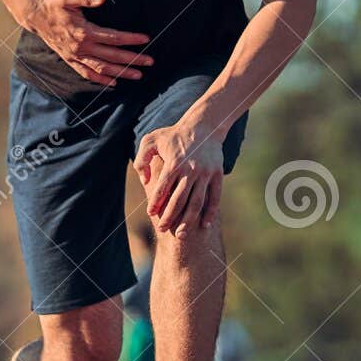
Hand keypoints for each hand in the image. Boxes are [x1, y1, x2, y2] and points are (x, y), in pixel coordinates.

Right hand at [21, 0, 150, 86]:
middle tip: (150, 62)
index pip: (113, 38)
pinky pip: (87, 73)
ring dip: (121, 73)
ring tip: (138, 75)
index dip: (130, 39)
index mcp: (83, 32)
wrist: (34, 15)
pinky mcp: (70, 59)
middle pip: (112, 56)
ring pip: (101, 68)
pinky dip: (101, 79)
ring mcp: (75, 55)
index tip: (146, 39)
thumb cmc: (52, 3)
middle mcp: (81, 47)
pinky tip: (113, 83)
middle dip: (132, 60)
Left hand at [134, 120, 223, 235]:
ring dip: (188, 220)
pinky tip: (204, 225)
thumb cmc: (174, 134)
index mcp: (174, 163)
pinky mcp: (217, 174)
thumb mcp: (151, 139)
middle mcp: (190, 170)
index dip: (156, 202)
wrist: (204, 125)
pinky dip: (210, 212)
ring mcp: (205, 173)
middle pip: (179, 199)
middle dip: (169, 216)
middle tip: (162, 228)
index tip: (151, 213)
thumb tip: (144, 179)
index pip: (163, 188)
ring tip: (180, 235)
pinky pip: (215, 197)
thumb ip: (142, 159)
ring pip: (197, 202)